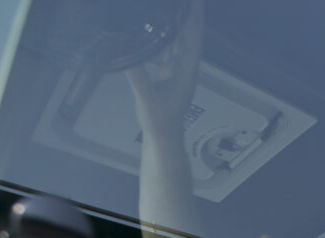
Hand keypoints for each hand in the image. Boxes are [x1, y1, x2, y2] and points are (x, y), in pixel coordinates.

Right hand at [127, 1, 205, 140]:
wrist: (163, 137)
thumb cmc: (159, 121)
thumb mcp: (147, 99)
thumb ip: (138, 78)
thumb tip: (129, 54)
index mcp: (186, 73)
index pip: (193, 41)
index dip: (195, 21)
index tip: (196, 3)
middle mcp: (185, 69)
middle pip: (190, 37)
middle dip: (189, 16)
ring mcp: (178, 71)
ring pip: (182, 42)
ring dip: (180, 23)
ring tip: (177, 5)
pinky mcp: (170, 73)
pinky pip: (172, 49)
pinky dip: (169, 35)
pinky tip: (164, 23)